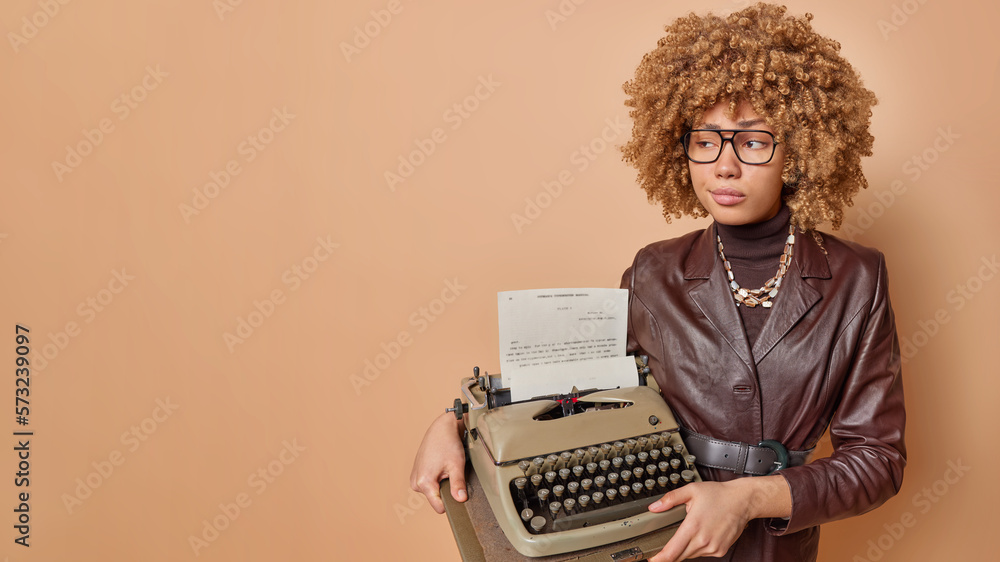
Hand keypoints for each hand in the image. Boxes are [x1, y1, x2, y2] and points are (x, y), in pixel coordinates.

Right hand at [409, 412, 467, 513]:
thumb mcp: (456, 465)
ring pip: (432, 491)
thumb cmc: (448, 443)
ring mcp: (414, 477)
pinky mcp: (416, 473)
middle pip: (435, 499)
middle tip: (451, 474)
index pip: (439, 506)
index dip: (451, 502)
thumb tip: (461, 500)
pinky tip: (440, 466)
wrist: (441, 428)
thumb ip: (458, 485)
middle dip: (446, 490)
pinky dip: (436, 478)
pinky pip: (428, 484)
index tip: (457, 491)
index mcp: (424, 482)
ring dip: (441, 484)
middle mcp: (415, 482)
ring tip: (445, 468)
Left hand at [646, 475, 790, 560]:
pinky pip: (703, 554)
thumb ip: (670, 499)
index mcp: (693, 526)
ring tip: (691, 531)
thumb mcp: (691, 490)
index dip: (660, 558)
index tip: (652, 559)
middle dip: (671, 553)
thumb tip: (653, 508)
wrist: (742, 500)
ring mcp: (713, 548)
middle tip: (665, 545)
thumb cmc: (718, 494)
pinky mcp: (720, 551)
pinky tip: (702, 535)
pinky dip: (698, 548)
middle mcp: (703, 540)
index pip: (672, 551)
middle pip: (679, 556)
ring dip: (685, 549)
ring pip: (691, 555)